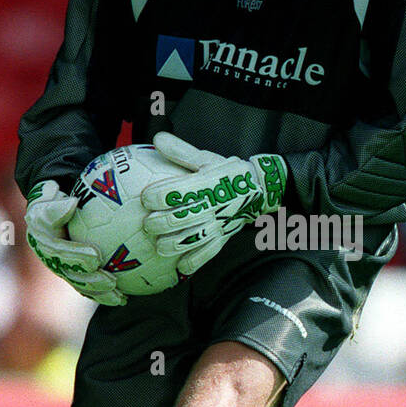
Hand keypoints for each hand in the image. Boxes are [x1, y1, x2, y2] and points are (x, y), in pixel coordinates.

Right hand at [25, 179, 125, 306]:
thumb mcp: (50, 197)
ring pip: (81, 285)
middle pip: (72, 274)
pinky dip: (104, 295)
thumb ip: (58, 204)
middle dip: (91, 280)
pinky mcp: (73, 275)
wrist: (50, 208)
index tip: (96, 257)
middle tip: (112, 281)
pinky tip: (123, 298)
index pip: (61, 251)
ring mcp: (62, 269)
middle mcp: (51, 259)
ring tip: (119, 297)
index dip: (77, 256)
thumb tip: (73, 204)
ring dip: (100, 293)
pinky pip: (89, 288)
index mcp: (44, 241)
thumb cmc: (54, 199)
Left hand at [141, 132, 286, 274]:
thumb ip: (181, 152)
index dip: (157, 196)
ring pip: (191, 238)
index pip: (176, 191)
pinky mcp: (224, 237)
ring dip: (171, 244)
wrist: (260, 188)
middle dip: (158, 223)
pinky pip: (208, 253)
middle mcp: (211, 205)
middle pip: (179, 218)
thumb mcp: (206, 158)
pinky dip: (194, 262)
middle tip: (147, 224)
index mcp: (205, 183)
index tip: (145, 198)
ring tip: (159, 246)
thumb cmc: (227, 172)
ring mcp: (218, 223)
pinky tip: (181, 267)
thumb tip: (156, 139)